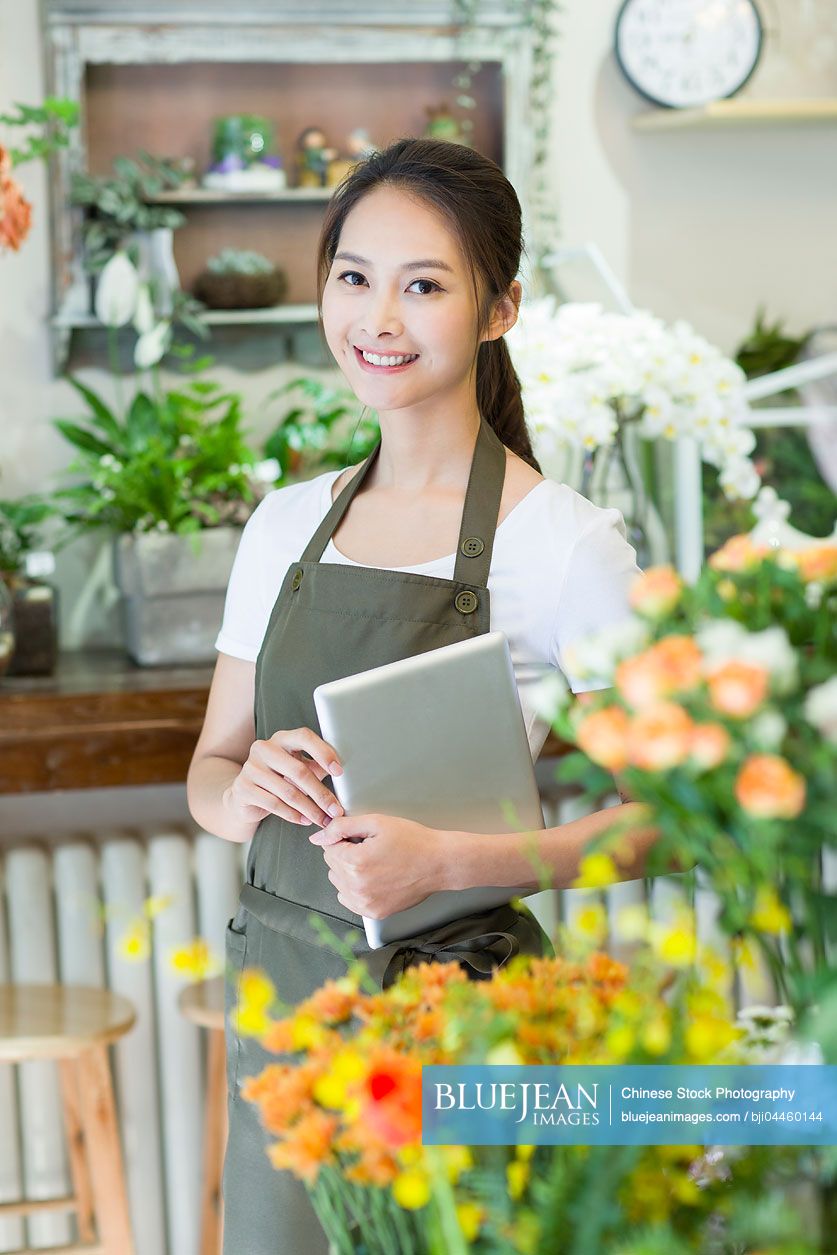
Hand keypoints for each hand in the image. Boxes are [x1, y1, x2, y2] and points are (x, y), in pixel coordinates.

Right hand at [222, 727, 344, 828]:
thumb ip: (317, 767)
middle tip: (336, 810)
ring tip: (323, 820)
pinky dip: (292, 815)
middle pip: (299, 770)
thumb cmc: (280, 779)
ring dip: (310, 809)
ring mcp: (250, 768)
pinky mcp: (243, 788)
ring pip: (288, 791)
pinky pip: (274, 804)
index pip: (304, 737)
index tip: (339, 771)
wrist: (245, 795)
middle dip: (321, 793)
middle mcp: (264, 748)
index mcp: (281, 738)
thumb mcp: (299, 769)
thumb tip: (344, 775)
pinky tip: (304, 820)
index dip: (323, 752)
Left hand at [309, 813, 444, 917]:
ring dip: (349, 872)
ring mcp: (365, 903)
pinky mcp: (373, 912)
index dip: (344, 838)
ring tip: (375, 863)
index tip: (362, 838)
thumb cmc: (413, 841)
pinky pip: (348, 899)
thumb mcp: (376, 823)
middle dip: (346, 854)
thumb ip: (342, 827)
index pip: (328, 847)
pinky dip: (356, 888)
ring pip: (338, 882)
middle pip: (332, 865)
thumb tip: (318, 837)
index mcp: (355, 862)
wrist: (438, 863)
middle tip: (371, 849)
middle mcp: (356, 887)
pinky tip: (374, 878)